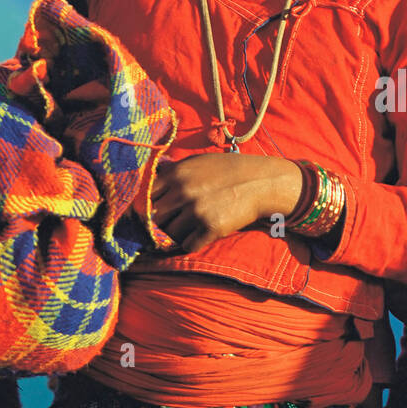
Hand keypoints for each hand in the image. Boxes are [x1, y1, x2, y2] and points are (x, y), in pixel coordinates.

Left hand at [150, 153, 302, 252]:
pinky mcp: (211, 228)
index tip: (155, 211)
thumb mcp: (198, 162)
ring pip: (170, 234)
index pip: (145, 197)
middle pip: (155, 217)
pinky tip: (201, 235)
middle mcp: (184, 192)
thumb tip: (147, 183)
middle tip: (175, 221)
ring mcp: (197, 211)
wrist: (261, 182)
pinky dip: (192, 243)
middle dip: (163, 221)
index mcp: (177, 173)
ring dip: (178, 234)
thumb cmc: (228, 170)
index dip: (148, 206)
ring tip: (191, 227)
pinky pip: (188, 245)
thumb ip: (173, 172)